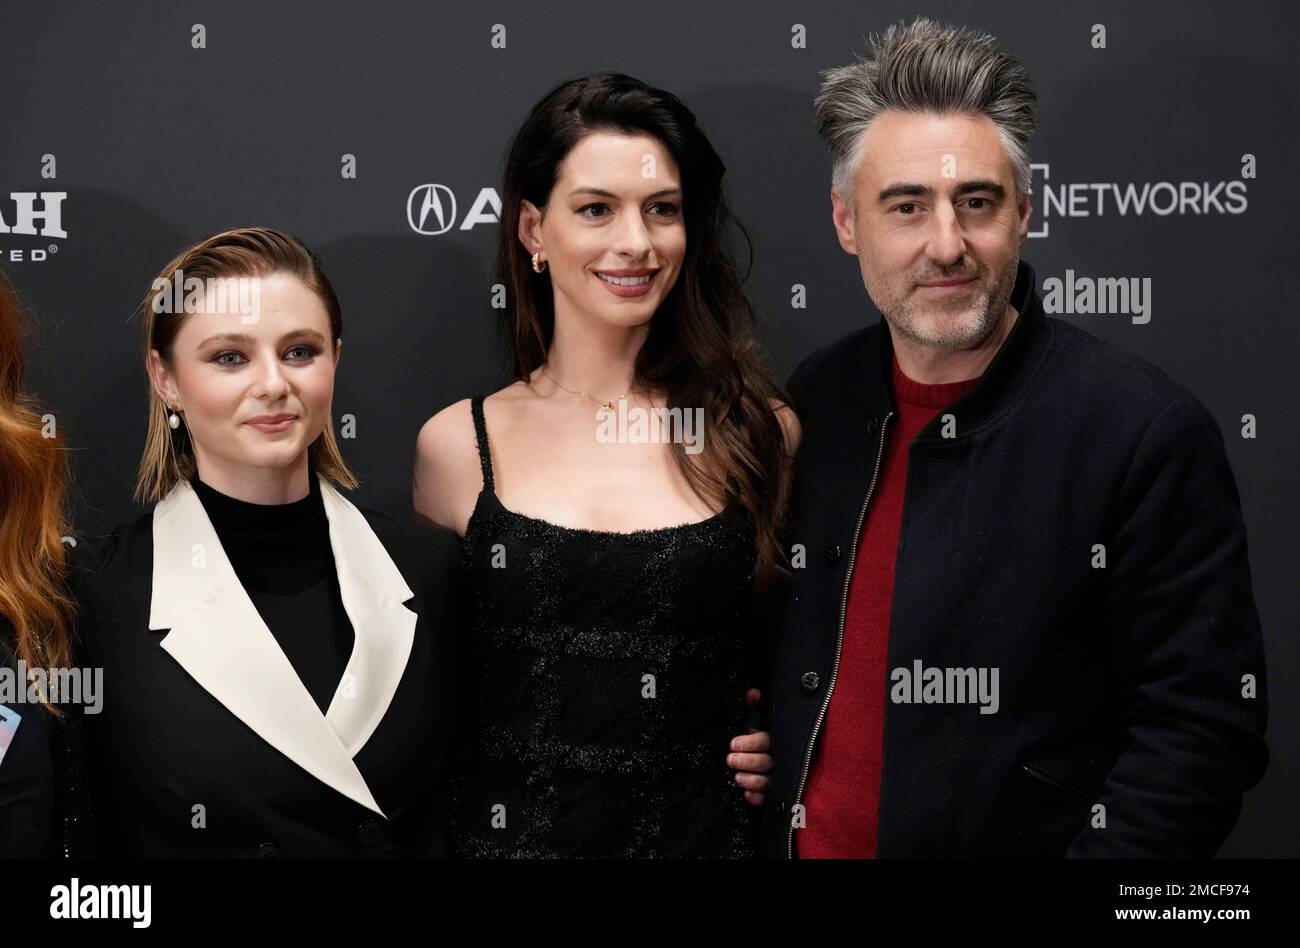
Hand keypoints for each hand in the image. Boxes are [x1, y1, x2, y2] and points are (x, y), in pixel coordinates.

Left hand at [727, 688, 772, 806]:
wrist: (743, 759)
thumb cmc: (750, 741)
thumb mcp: (749, 722)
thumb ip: (750, 708)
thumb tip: (752, 692)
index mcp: (768, 740)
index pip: (765, 740)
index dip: (750, 742)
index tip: (733, 744)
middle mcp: (774, 759)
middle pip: (767, 762)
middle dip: (748, 761)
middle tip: (731, 759)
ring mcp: (773, 778)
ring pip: (769, 781)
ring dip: (753, 780)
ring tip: (737, 778)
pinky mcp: (769, 795)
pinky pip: (767, 800)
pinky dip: (757, 798)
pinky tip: (747, 795)